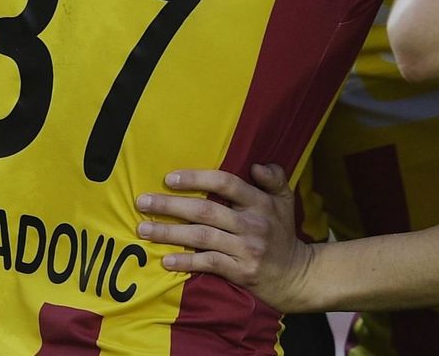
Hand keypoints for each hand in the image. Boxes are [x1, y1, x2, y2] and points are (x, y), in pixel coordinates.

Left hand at [139, 164, 317, 311]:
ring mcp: (246, 248)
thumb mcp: (286, 201)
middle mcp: (253, 224)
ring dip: (170, 232)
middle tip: (142, 201)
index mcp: (261, 202)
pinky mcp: (241, 271)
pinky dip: (186, 261)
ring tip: (143, 229)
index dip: (197, 178)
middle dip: (171, 205)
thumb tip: (256, 165)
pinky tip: (166, 259)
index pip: (227, 183)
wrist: (296, 274)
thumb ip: (275, 178)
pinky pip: (208, 263)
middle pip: (206, 211)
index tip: (170, 178)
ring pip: (202, 237)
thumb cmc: (283, 233)